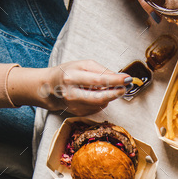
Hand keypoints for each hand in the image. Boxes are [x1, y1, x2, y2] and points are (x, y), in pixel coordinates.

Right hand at [8, 60, 125, 114]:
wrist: (50, 88)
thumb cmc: (67, 73)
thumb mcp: (82, 65)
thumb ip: (101, 70)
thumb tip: (119, 77)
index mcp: (71, 78)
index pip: (98, 80)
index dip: (115, 80)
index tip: (127, 79)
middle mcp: (72, 94)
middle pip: (100, 97)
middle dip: (116, 93)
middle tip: (126, 88)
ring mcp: (75, 106)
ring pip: (100, 104)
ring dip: (110, 96)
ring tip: (112, 88)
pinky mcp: (78, 113)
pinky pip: (97, 108)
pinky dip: (102, 101)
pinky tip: (99, 94)